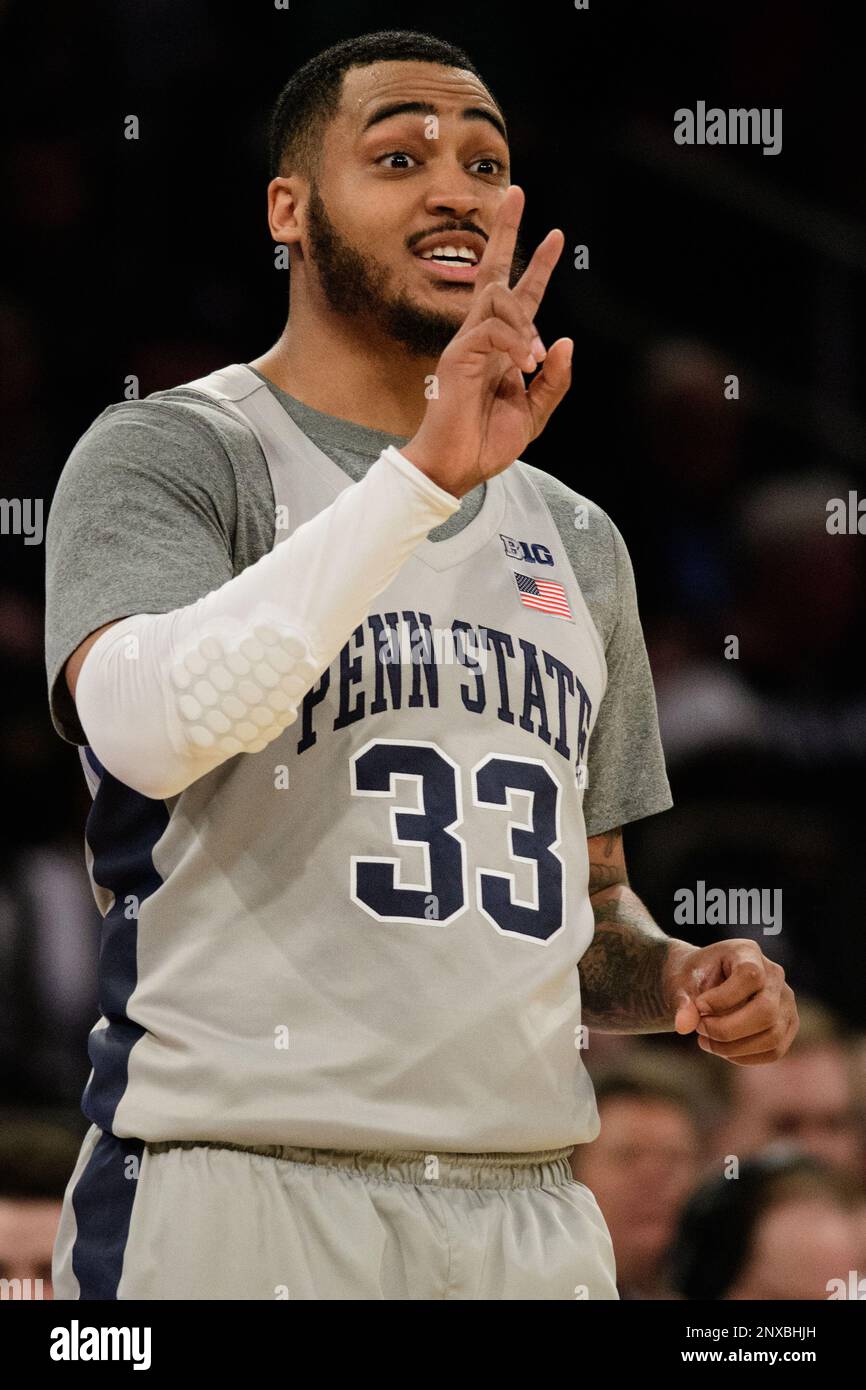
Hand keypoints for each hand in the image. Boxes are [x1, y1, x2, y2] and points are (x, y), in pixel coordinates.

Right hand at [402, 185, 571, 497]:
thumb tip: (564, 340)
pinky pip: (490, 330)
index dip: (537, 265)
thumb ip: (553, 380)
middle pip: (493, 273)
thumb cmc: (487, 443)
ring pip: (497, 299)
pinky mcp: (457, 357)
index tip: (556, 234)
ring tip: (530, 363)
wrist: (457, 468)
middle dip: (506, 232)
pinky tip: (520, 365)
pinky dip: (512, 343)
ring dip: (524, 324)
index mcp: (500, 348)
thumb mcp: (535, 413)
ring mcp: (466, 344)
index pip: (518, 296)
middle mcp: (481, 338)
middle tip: (517, 192)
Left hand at [665, 938, 798, 1064]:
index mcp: (748, 952)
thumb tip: (683, 1026)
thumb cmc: (692, 978)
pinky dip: (744, 1057)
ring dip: (733, 1047)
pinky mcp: (787, 1024)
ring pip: (771, 1036)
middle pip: (766, 1011)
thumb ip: (682, 1001)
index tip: (698, 1006)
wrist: (701, 982)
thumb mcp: (681, 983)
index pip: (750, 976)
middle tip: (700, 1029)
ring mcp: (786, 1000)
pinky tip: (722, 1049)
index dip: (723, 998)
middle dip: (727, 1029)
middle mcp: (774, 974)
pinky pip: (774, 1051)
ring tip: (706, 1041)